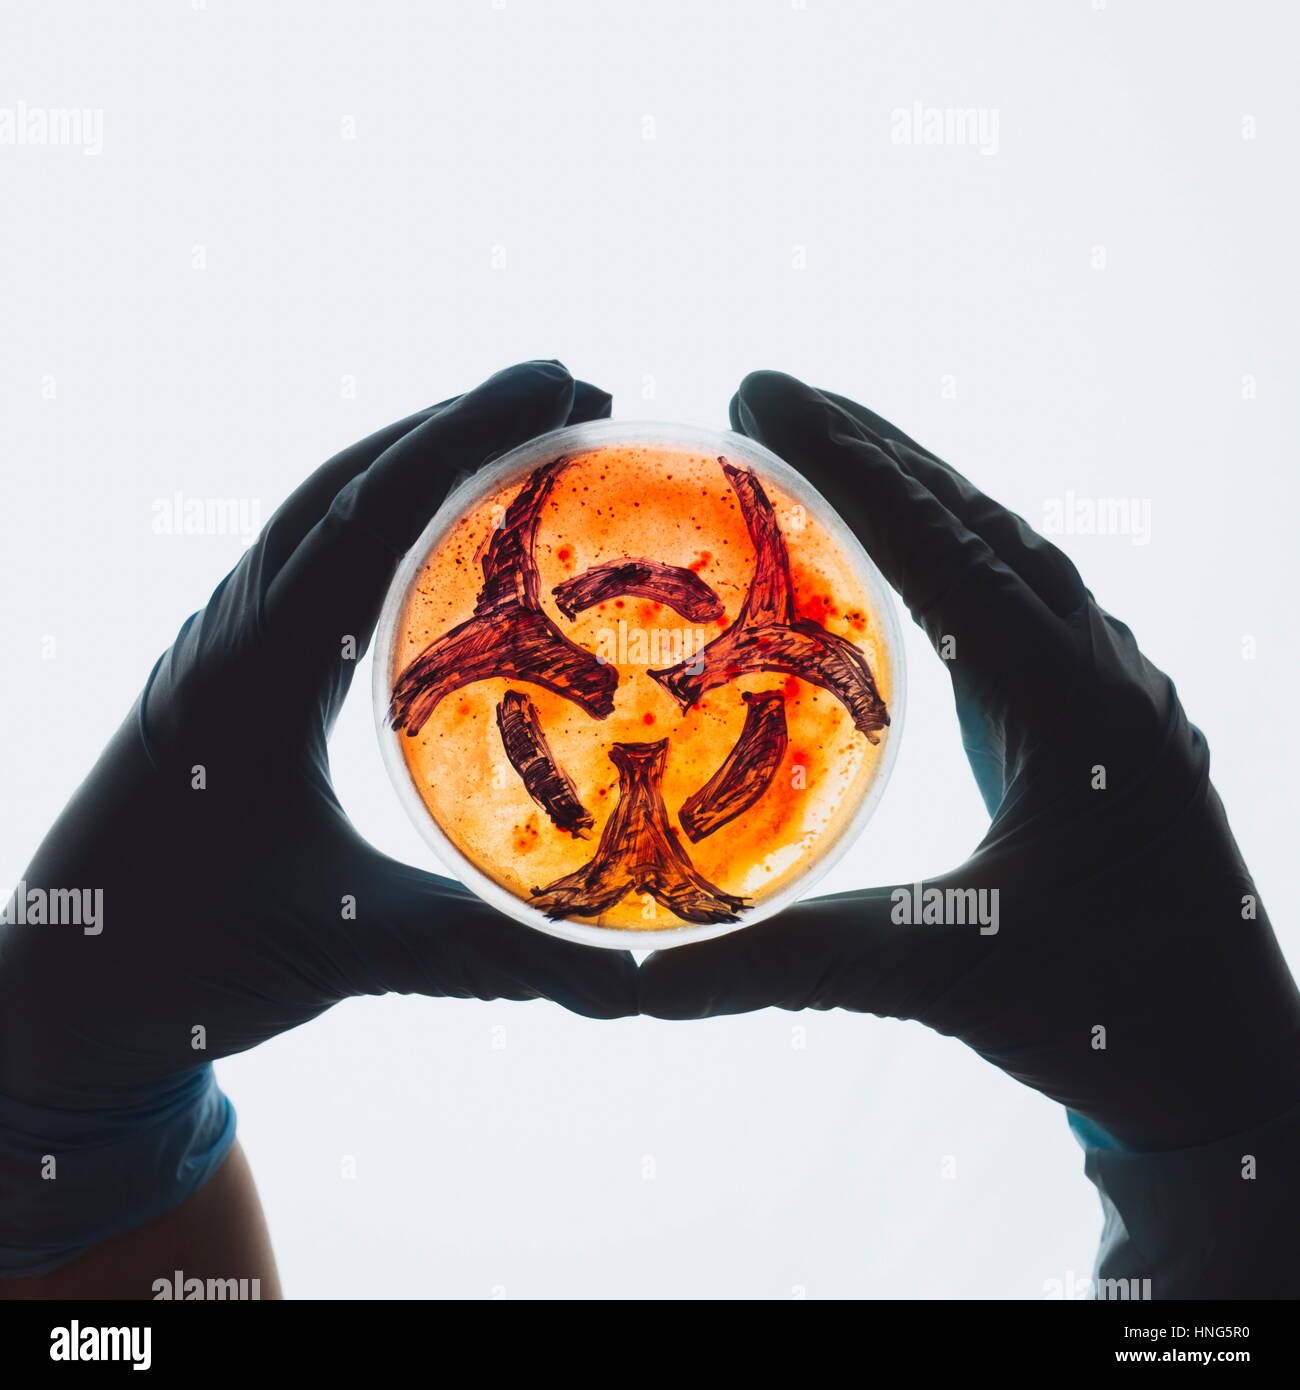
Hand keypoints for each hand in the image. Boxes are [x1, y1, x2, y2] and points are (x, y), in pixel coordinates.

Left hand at [0, 362, 636, 1109]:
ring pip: (321, 509)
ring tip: (521, 440)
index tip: (563, 384)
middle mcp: (230, 633)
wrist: (57, 991)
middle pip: (347, 480)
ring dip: (417, 458)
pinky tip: (440, 541)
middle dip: (459, 421)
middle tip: (571, 392)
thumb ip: (495, 957)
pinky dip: (383, 518)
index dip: (469, 436)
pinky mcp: (224, 669)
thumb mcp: (350, 951)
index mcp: (253, 672)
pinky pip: (308, 558)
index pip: (370, 513)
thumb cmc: (184, 964)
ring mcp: (220, 645)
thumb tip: (632, 984)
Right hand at [640, 371, 1299, 1150]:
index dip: (852, 472)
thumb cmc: (1112, 1021)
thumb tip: (637, 984)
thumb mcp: (945, 980)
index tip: (764, 399)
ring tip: (827, 446)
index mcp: (1077, 711)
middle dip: (876, 449)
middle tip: (770, 395)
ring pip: (1013, 554)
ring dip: (921, 492)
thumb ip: (789, 968)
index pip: (950, 556)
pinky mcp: (1104, 721)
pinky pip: (1027, 603)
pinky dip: (957, 554)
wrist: (1232, 1063)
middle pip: (984, 524)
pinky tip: (911, 558)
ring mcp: (1115, 692)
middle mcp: (1105, 676)